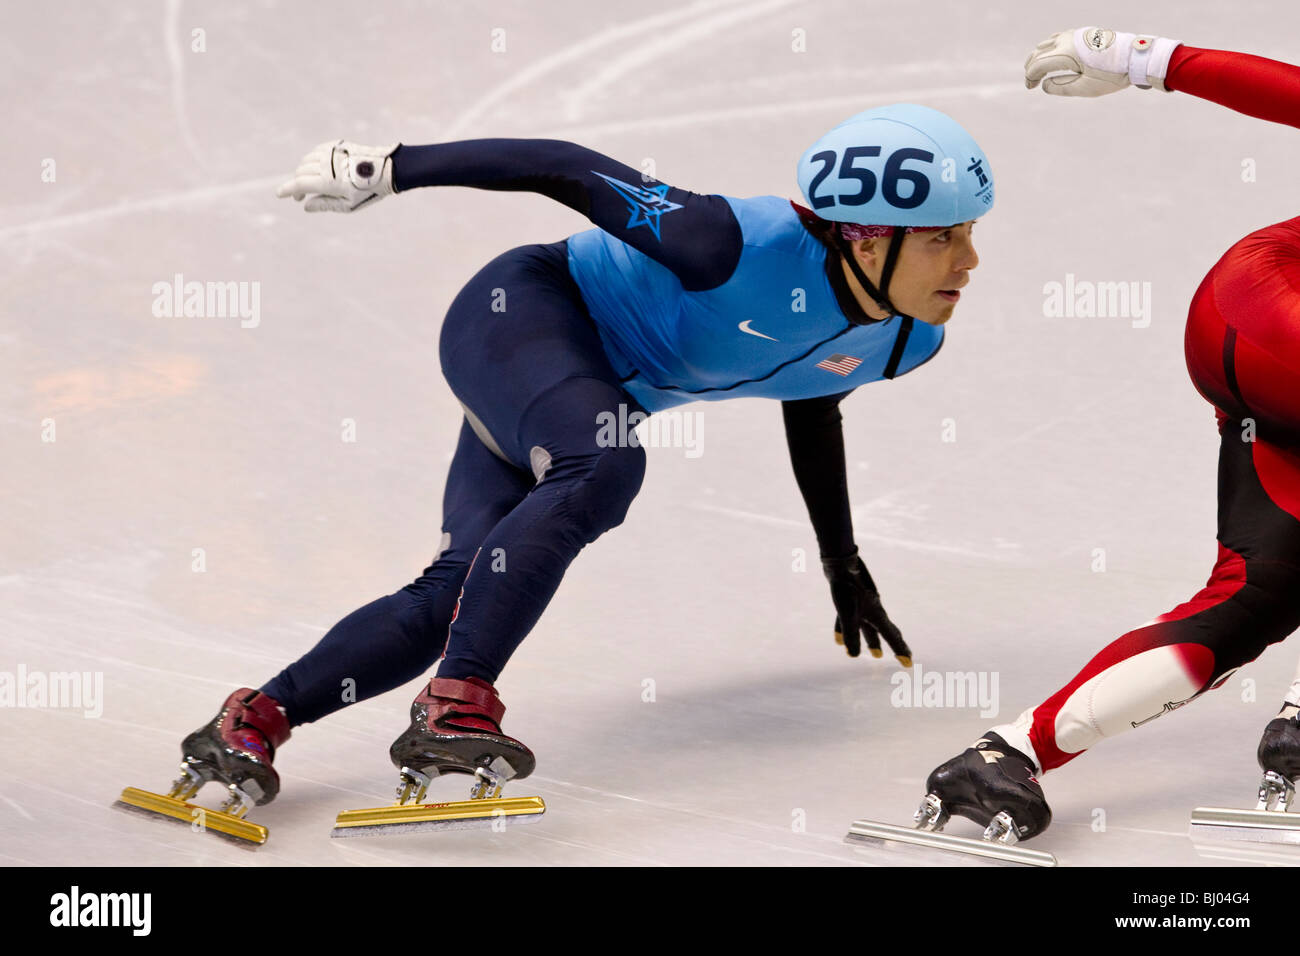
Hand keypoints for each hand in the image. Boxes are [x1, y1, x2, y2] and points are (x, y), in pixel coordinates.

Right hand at [275, 139, 399, 211]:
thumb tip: (306, 206)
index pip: (300, 184)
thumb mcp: (348, 205)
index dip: (287, 189)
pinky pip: (317, 151)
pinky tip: (318, 168)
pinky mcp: (337, 145)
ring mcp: (331, 153)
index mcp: (328, 182)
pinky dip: (313, 159)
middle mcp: (326, 165)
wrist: (386, 170)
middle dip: (297, 184)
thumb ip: (325, 204)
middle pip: (301, 172)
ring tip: (310, 183)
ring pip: (307, 160)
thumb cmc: (368, 192)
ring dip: (304, 171)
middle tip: (300, 196)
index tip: (279, 194)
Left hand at [821, 551, 911, 664]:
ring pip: (867, 627)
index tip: (909, 663)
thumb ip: (850, 634)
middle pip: (883, 632)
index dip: (900, 651)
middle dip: (889, 646)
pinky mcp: (852, 598)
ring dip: (870, 640)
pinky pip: (850, 619)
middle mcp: (873, 610)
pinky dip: (845, 629)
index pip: (891, 636)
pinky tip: (837, 638)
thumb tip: (854, 655)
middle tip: (898, 658)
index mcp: (876, 614)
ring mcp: (863, 604)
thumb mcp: (847, 613)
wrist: (841, 564)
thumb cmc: (846, 588)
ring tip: (873, 654)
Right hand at [1025, 27, 1180, 96]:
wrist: (1135, 57)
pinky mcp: (1083, 34)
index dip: (1030, 77)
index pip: (1038, 64)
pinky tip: (1052, 56)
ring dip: (1039, 56)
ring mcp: (1076, 34)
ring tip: (1037, 70)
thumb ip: (1061, 87)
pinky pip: (1059, 38)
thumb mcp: (1085, 88)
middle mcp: (1069, 40)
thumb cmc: (1112, 75)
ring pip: (1048, 43)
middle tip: (1031, 82)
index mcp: (1067, 54)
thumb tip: (1044, 85)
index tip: (1031, 88)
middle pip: (1039, 52)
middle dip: (1032, 67)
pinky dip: (1050, 48)